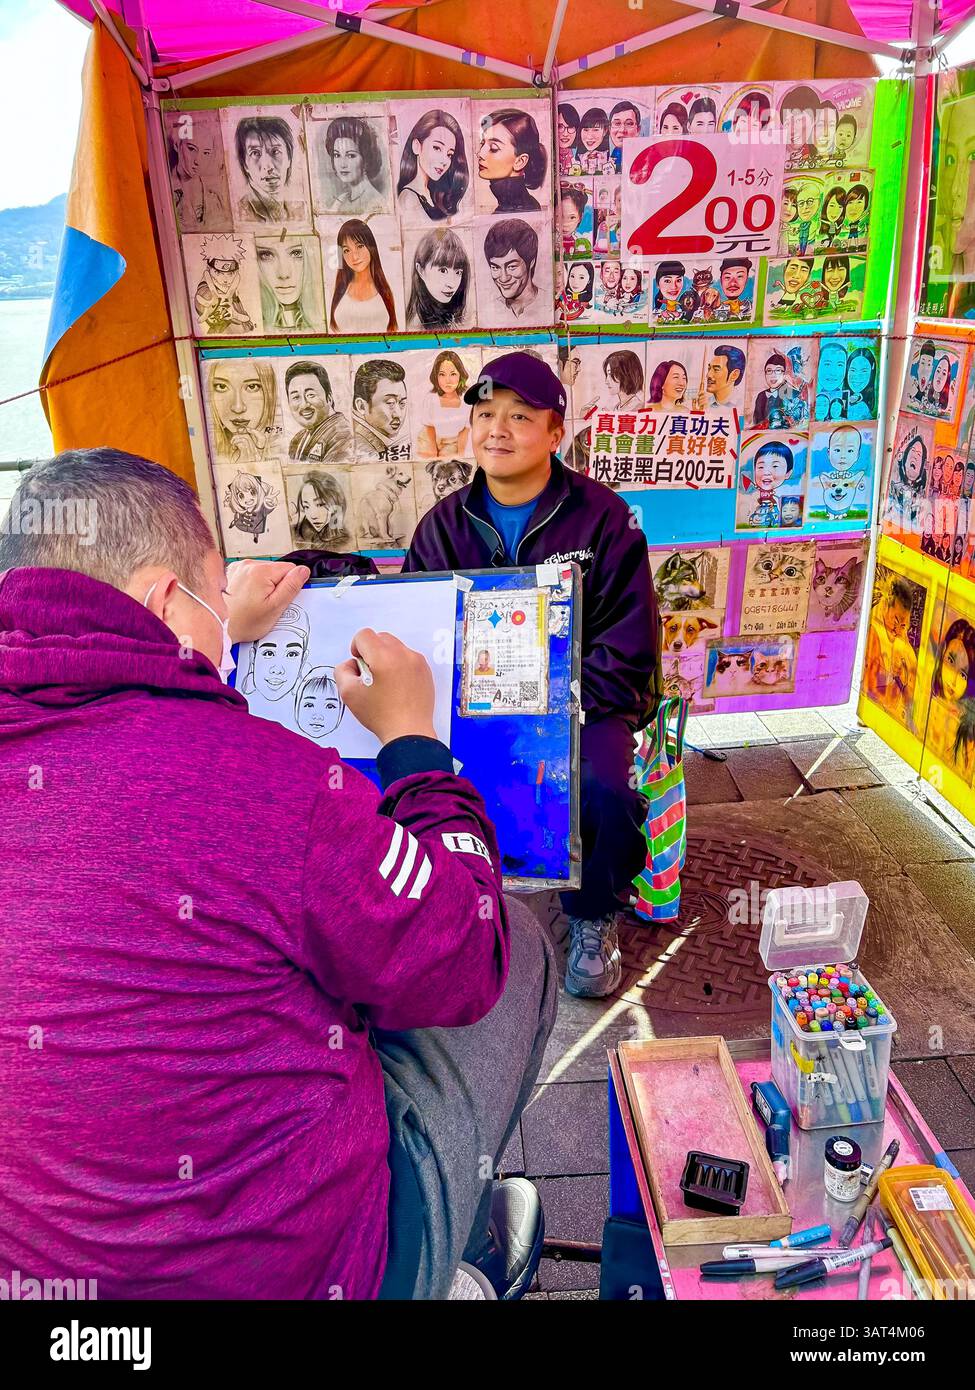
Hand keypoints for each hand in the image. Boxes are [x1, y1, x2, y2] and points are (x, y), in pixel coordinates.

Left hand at [226, 559, 310, 641]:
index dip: (290, 585)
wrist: (219, 626)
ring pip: (265, 572)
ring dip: (264, 585)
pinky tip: (247, 598)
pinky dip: (253, 585)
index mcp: (261, 571)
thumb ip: (291, 587)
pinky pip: (252, 575)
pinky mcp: (232, 573)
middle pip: (277, 569)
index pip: (291, 568)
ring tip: (255, 602)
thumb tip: (303, 571)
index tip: (282, 598)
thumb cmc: (243, 622)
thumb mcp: (274, 608)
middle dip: (276, 585)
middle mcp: (248, 565)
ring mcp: (238, 568)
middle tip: (267, 603)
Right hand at [336, 628, 437, 746]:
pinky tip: (397, 686)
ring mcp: (417, 661)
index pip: (364, 635)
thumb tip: (353, 663)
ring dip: (386, 657)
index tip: (359, 665)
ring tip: (384, 682)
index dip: (356, 648)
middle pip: (381, 637)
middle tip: (370, 675)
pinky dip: (399, 666)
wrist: (408, 732)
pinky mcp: (425, 671)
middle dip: (371, 651)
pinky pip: (408, 658)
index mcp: (383, 657)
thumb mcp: (348, 693)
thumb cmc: (379, 714)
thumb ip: (343, 670)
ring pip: (395, 647)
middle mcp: (403, 654)